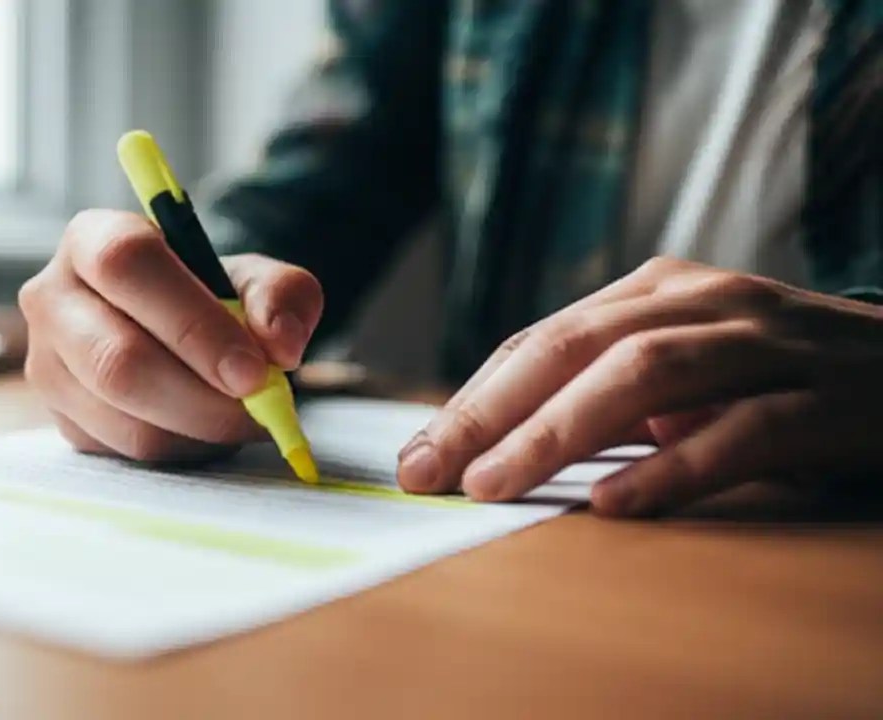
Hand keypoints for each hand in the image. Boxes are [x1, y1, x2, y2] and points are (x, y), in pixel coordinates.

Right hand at [19, 209, 322, 462]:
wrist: (176, 336)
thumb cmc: (210, 297)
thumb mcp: (254, 279)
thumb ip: (280, 296)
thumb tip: (280, 344)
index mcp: (93, 239)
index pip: (127, 266)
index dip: (193, 322)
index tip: (251, 369)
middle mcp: (52, 299)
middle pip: (117, 359)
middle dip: (202, 396)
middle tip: (258, 406)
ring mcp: (46, 366)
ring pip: (123, 417)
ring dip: (199, 428)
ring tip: (241, 415)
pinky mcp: (61, 421)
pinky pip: (125, 451)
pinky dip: (182, 449)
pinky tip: (205, 425)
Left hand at [396, 257, 882, 516]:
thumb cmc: (777, 378)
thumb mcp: (682, 371)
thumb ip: (602, 394)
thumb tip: (490, 444)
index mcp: (657, 291)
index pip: (540, 340)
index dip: (471, 398)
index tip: (416, 455)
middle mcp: (704, 301)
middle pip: (574, 347)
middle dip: (489, 411)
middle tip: (429, 471)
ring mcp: (768, 344)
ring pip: (645, 374)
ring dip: (559, 432)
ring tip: (496, 484)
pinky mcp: (829, 400)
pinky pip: (743, 431)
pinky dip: (674, 468)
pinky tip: (615, 503)